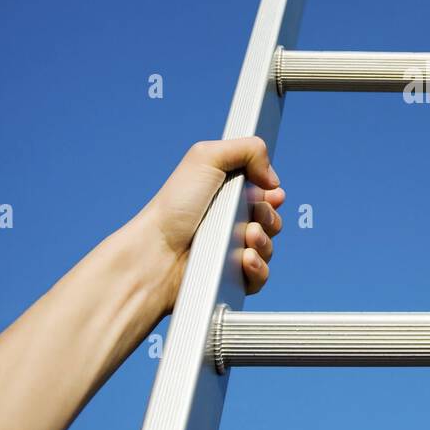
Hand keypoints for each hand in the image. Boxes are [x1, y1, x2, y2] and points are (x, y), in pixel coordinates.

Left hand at [135, 138, 284, 311]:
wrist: (157, 250)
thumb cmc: (175, 205)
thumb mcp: (207, 157)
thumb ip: (248, 150)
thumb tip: (273, 179)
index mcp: (227, 196)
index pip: (266, 196)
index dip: (272, 195)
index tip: (272, 194)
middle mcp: (230, 223)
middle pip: (272, 221)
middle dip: (269, 217)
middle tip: (252, 215)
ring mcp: (232, 252)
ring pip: (269, 248)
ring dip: (264, 241)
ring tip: (246, 238)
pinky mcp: (232, 279)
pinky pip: (261, 276)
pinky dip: (258, 267)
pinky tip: (245, 260)